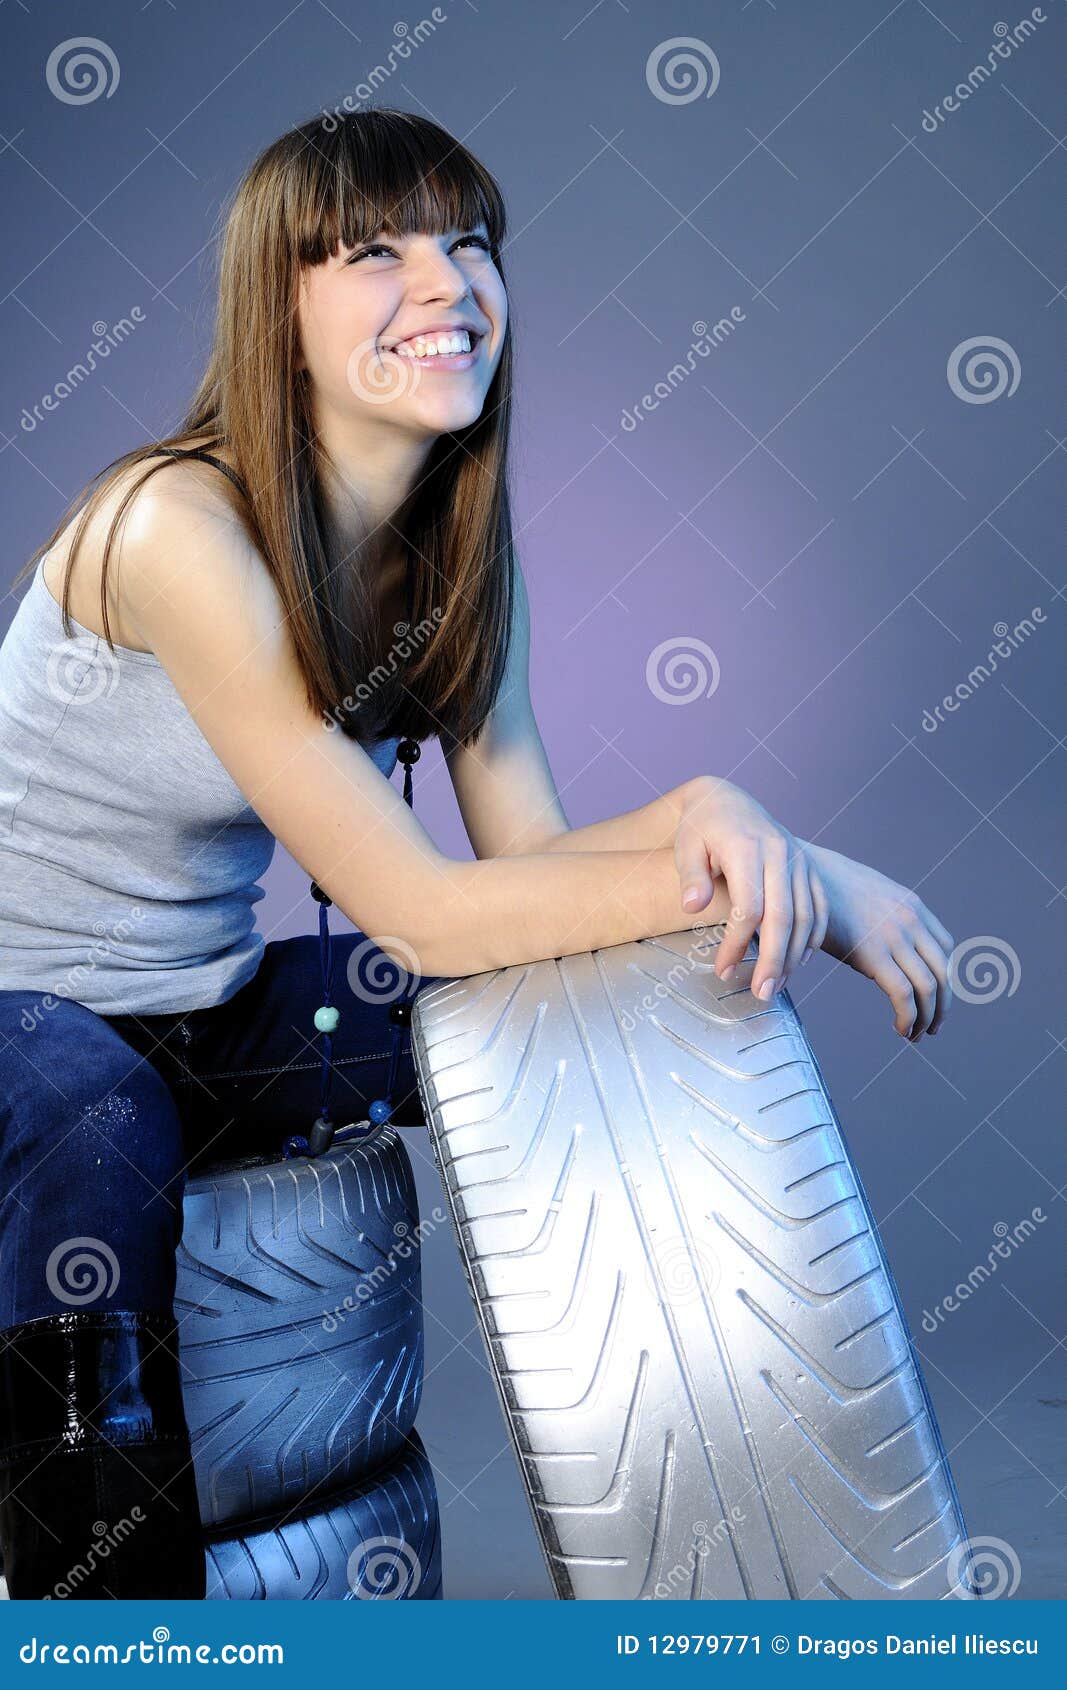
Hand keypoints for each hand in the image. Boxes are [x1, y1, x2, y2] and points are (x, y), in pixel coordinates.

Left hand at [674, 776, 829, 999]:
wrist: (727, 801)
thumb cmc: (700, 828)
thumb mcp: (686, 846)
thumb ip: (690, 876)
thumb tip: (691, 907)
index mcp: (747, 848)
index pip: (749, 906)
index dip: (736, 944)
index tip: (721, 970)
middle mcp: (780, 853)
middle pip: (783, 916)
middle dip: (773, 959)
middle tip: (761, 994)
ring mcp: (799, 860)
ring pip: (805, 915)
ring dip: (793, 956)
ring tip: (775, 986)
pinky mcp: (808, 868)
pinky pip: (819, 907)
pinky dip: (812, 937)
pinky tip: (798, 961)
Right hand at [802, 841, 953, 1038]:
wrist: (798, 873)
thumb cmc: (822, 886)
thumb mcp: (864, 893)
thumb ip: (880, 914)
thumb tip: (874, 937)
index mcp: (912, 905)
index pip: (946, 948)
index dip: (946, 978)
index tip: (935, 998)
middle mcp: (911, 921)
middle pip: (945, 972)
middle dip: (943, 1006)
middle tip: (933, 1027)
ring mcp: (894, 936)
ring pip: (929, 987)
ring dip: (928, 1018)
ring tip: (916, 1035)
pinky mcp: (874, 954)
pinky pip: (904, 994)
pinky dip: (908, 1018)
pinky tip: (899, 1029)